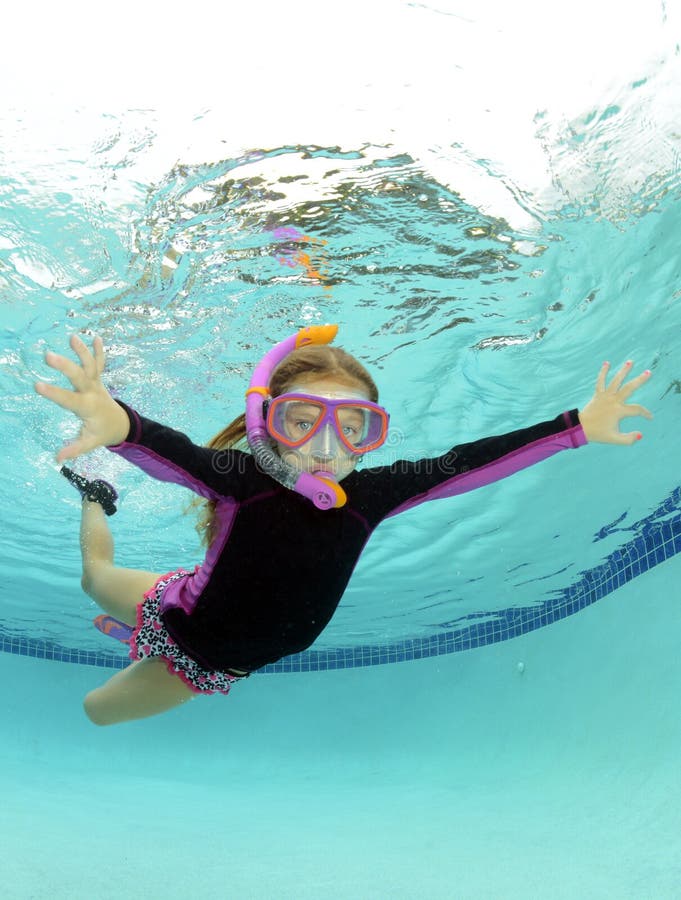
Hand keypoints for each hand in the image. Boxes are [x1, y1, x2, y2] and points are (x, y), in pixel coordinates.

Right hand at [34, 334, 129, 461]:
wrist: (121, 424)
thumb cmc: (102, 432)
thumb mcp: (89, 442)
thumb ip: (75, 449)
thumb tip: (57, 459)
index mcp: (87, 407)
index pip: (69, 399)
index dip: (54, 393)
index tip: (37, 385)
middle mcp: (92, 392)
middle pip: (79, 377)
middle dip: (65, 366)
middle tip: (48, 355)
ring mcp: (97, 384)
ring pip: (90, 365)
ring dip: (82, 351)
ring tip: (73, 337)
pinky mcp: (99, 379)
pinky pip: (100, 363)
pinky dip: (99, 351)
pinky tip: (96, 337)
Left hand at [578, 360, 652, 444]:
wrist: (580, 428)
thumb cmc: (598, 434)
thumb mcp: (615, 439)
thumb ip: (629, 439)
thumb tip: (641, 435)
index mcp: (619, 411)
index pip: (637, 410)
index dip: (645, 414)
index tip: (650, 417)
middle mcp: (613, 401)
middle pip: (629, 388)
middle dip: (640, 380)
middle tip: (649, 372)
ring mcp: (605, 396)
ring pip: (616, 381)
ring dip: (623, 371)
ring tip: (630, 361)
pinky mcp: (597, 395)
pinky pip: (600, 382)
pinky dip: (603, 372)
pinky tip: (606, 363)